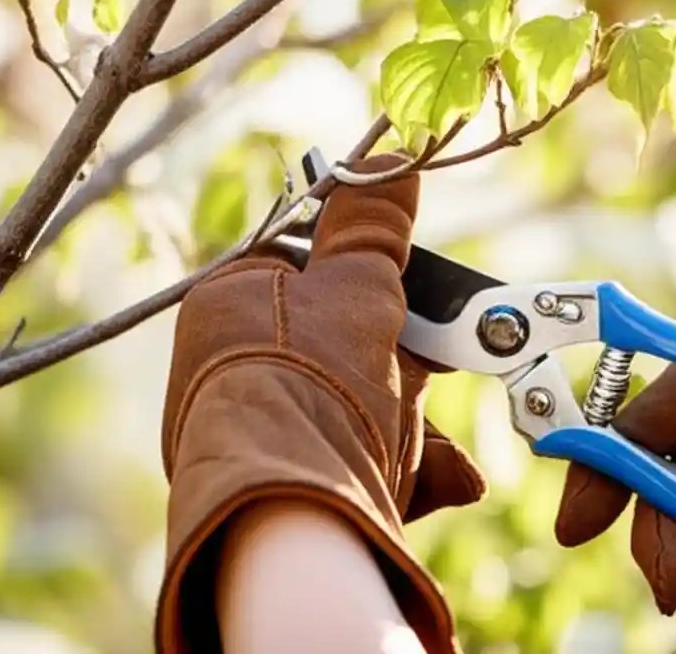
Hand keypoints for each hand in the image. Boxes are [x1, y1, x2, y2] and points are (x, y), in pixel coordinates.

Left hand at [158, 156, 483, 652]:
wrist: (292, 516)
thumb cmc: (310, 390)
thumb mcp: (355, 289)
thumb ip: (372, 225)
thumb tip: (390, 159)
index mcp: (230, 308)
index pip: (306, 272)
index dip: (369, 283)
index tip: (412, 298)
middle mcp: (234, 373)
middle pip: (345, 349)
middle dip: (404, 370)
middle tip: (429, 374)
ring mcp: (262, 437)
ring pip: (361, 414)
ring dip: (416, 430)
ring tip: (437, 452)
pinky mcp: (292, 492)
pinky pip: (361, 465)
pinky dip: (410, 472)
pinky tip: (446, 480)